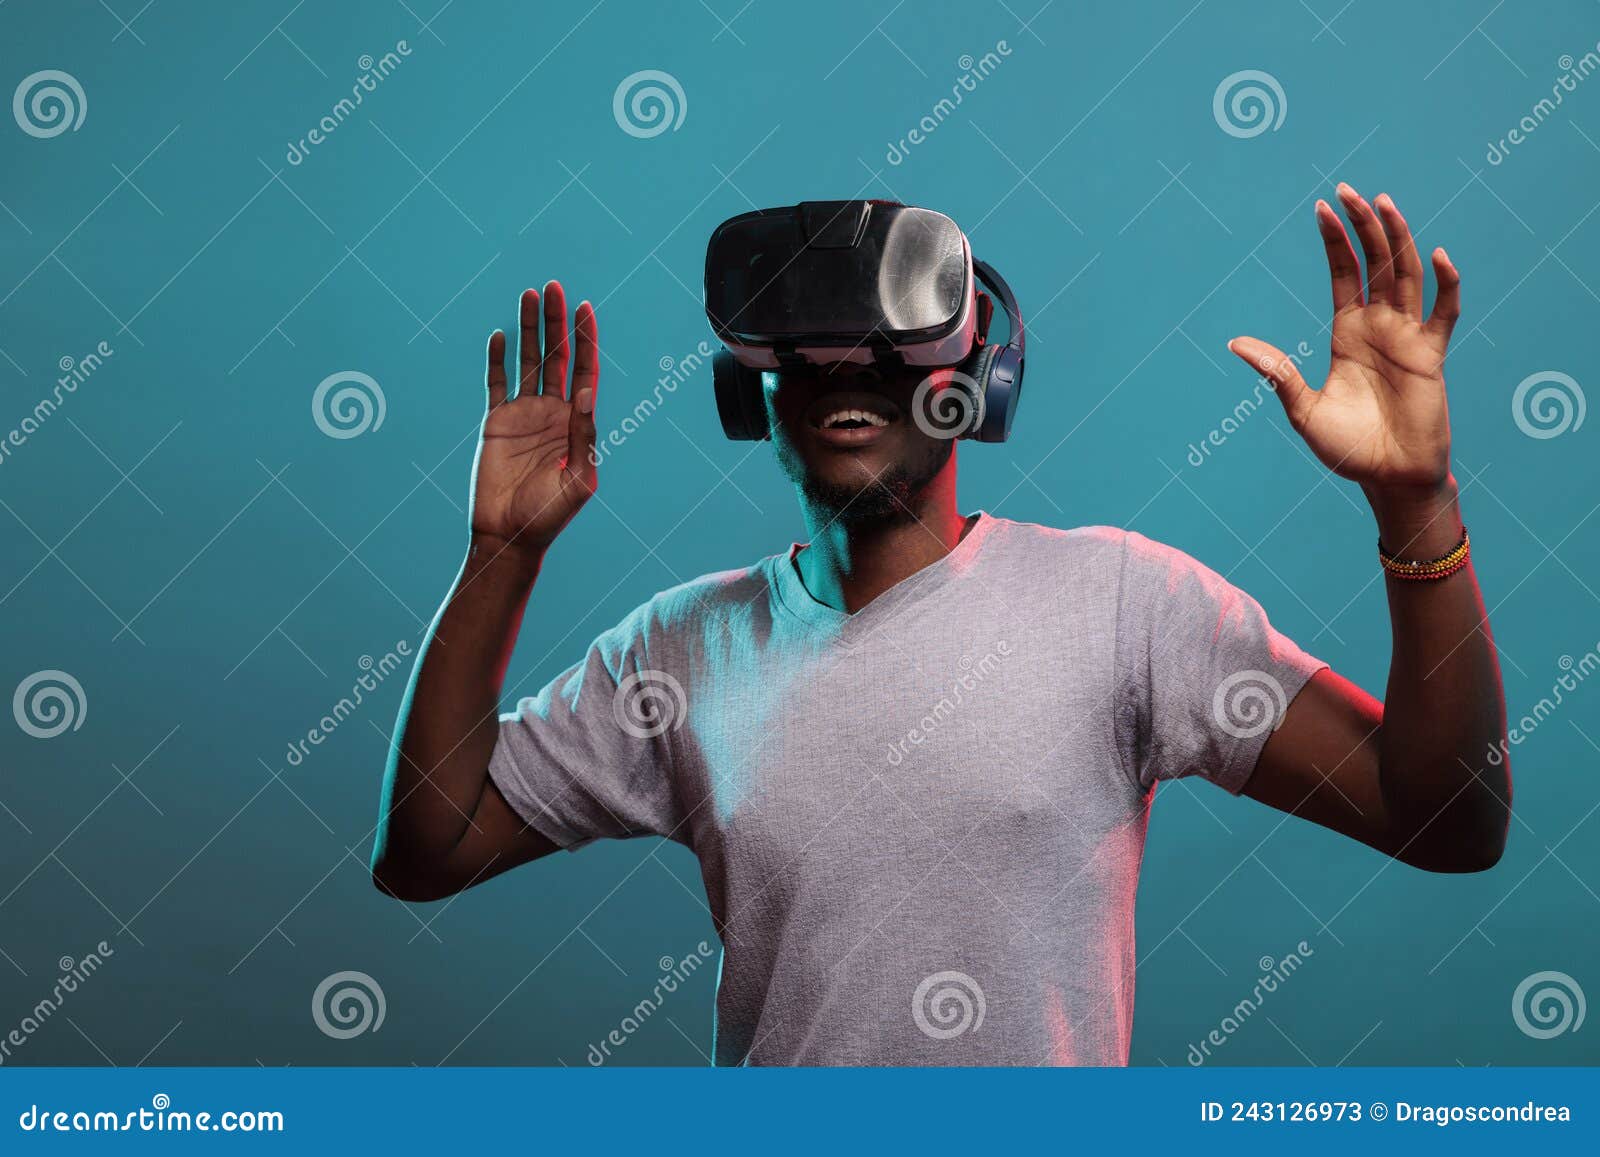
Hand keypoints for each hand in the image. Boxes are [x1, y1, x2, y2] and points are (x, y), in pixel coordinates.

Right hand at [470, 284, 598, 561]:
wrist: (510, 535)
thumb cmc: (550, 515)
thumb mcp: (578, 479)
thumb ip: (583, 436)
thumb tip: (585, 392)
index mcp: (576, 423)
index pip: (584, 371)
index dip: (586, 339)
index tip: (585, 307)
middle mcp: (552, 413)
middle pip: (557, 356)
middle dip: (556, 321)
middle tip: (552, 286)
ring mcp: (523, 415)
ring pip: (528, 361)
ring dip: (530, 329)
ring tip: (528, 295)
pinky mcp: (496, 423)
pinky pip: (496, 383)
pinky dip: (498, 359)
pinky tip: (500, 334)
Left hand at [1229, 183, 1460, 498]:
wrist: (1386, 479)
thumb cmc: (1346, 449)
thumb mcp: (1302, 409)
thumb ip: (1276, 373)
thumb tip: (1233, 343)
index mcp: (1347, 334)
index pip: (1342, 274)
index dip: (1334, 240)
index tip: (1321, 206)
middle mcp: (1379, 327)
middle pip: (1374, 263)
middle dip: (1363, 226)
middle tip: (1349, 190)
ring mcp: (1407, 338)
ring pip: (1406, 275)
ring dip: (1398, 238)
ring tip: (1384, 203)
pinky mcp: (1432, 357)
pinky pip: (1444, 314)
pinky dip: (1445, 284)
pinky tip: (1436, 256)